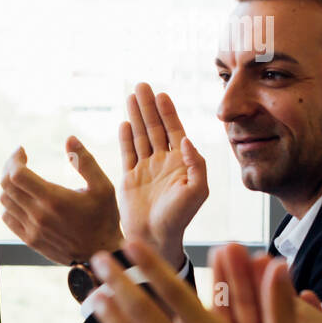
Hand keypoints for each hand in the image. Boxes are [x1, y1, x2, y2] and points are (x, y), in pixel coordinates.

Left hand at [0, 139, 121, 264]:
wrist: (101, 254)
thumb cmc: (104, 218)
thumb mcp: (103, 186)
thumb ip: (85, 161)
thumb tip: (70, 139)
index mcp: (54, 199)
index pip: (17, 175)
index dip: (14, 159)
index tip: (22, 151)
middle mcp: (39, 215)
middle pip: (6, 185)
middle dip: (9, 167)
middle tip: (20, 160)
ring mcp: (32, 229)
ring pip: (5, 201)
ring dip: (9, 185)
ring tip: (23, 178)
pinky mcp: (30, 240)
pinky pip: (7, 218)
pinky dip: (10, 204)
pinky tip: (24, 198)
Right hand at [116, 84, 206, 268]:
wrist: (155, 237)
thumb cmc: (179, 217)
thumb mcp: (197, 191)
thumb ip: (195, 164)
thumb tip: (184, 139)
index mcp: (181, 162)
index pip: (174, 131)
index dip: (168, 112)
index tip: (161, 94)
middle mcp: (163, 162)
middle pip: (154, 128)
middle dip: (148, 106)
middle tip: (141, 85)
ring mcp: (145, 168)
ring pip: (139, 136)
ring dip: (135, 116)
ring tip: (130, 96)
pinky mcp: (129, 177)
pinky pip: (127, 153)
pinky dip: (125, 138)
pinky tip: (124, 122)